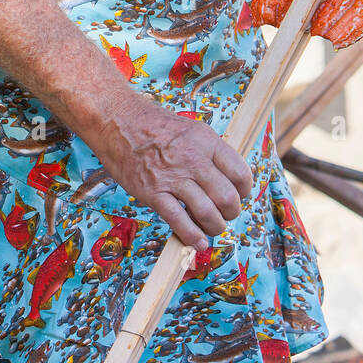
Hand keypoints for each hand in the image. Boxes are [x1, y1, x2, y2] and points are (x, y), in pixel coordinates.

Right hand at [93, 91, 252, 250]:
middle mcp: (194, 159)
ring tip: (211, 229)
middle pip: (228, 198)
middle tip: (225, 214)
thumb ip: (210, 153)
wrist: (117, 120)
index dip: (244, 191)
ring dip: (215, 227)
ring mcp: (174, 177)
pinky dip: (192, 236)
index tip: (239, 196)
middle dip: (231, 213)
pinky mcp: (153, 193)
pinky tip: (197, 242)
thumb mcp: (191, 130)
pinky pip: (179, 221)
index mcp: (207, 141)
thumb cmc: (154, 126)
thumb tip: (227, 178)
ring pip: (208, 213)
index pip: (241, 173)